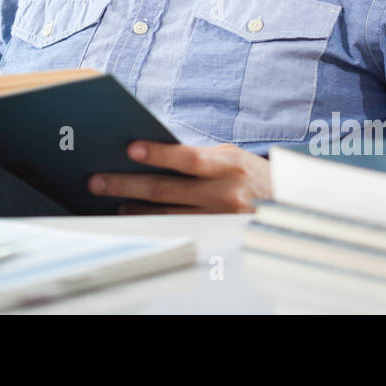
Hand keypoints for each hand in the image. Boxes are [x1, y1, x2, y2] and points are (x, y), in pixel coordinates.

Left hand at [88, 141, 271, 213]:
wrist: (288, 209)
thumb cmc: (251, 176)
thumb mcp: (231, 158)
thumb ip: (198, 159)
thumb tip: (150, 156)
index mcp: (229, 164)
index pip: (190, 158)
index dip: (159, 153)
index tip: (130, 148)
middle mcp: (225, 193)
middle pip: (167, 190)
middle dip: (127, 184)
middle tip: (97, 181)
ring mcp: (219, 220)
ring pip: (167, 215)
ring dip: (135, 208)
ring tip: (111, 201)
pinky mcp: (215, 237)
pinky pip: (177, 230)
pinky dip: (153, 223)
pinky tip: (136, 218)